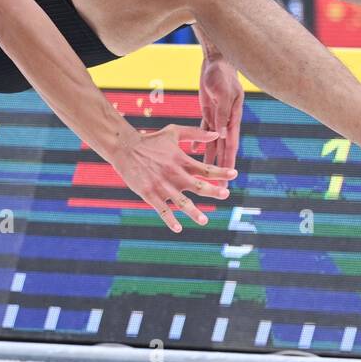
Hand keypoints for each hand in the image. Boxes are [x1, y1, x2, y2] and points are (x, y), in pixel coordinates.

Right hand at [109, 125, 235, 232]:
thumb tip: (217, 134)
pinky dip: (170, 220)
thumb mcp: (174, 132)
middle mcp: (174, 174)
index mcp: (181, 160)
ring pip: (181, 202)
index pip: (205, 168)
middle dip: (213, 191)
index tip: (234, 174)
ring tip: (204, 220)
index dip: (221, 171)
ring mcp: (162, 185)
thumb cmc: (151, 140)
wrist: (125, 148)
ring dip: (194, 212)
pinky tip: (178, 228)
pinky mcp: (149, 194)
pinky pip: (162, 210)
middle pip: (198, 186)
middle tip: (226, 194)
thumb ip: (196, 134)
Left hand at [199, 56, 243, 170]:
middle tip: (221, 186)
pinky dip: (201, 143)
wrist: (216, 62)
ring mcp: (217, 117)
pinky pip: (204, 132)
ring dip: (212, 158)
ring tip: (209, 176)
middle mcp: (226, 121)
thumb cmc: (221, 75)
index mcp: (233, 118)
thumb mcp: (222, 94)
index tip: (230, 176)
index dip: (230, 161)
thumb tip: (222, 136)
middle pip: (223, 149)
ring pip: (214, 143)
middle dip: (222, 167)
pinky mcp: (208, 112)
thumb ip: (222, 115)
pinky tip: (197, 153)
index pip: (231, 144)